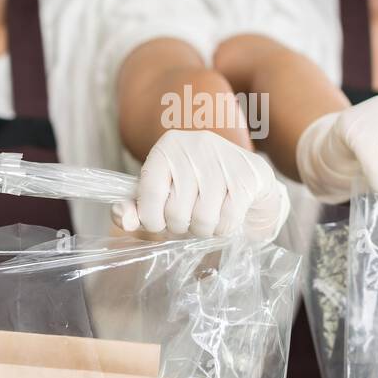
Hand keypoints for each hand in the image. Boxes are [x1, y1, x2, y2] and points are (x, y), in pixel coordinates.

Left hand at [112, 130, 289, 240]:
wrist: (254, 180)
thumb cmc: (201, 189)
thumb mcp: (164, 193)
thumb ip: (137, 207)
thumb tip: (123, 220)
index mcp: (167, 147)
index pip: (149, 195)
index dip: (153, 220)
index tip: (161, 221)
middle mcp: (194, 146)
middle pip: (176, 212)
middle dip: (182, 226)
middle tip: (191, 217)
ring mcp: (223, 160)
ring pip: (203, 220)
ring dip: (205, 230)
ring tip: (210, 217)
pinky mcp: (247, 177)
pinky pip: (227, 222)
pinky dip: (225, 229)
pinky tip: (228, 215)